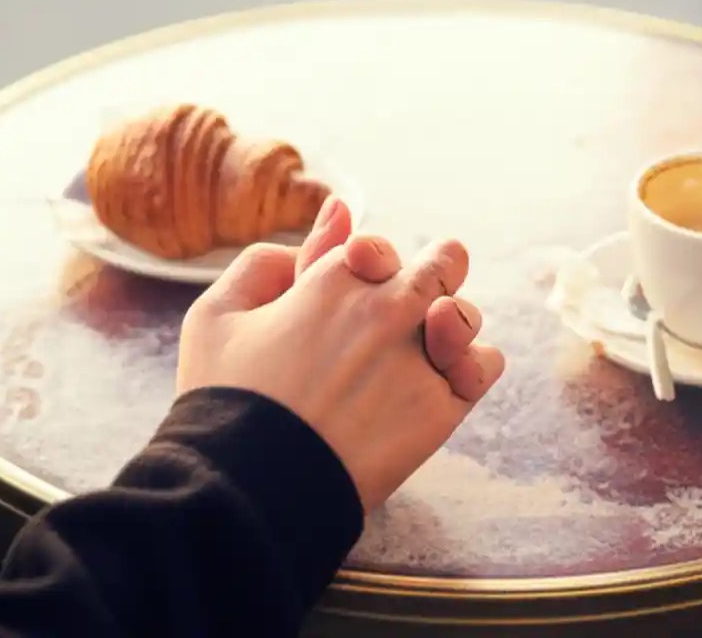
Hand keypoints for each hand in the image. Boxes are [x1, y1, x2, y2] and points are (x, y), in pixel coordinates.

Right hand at [176, 197, 505, 510]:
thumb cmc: (224, 401)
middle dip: (433, 275)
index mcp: (336, 277)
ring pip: (465, 316)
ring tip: (425, 346)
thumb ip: (267, 262)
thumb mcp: (216, 316)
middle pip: (445, 263)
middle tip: (406, 309)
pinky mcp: (442, 407)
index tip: (353, 286)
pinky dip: (470, 367)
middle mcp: (388, 306)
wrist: (250, 486)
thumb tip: (335, 215)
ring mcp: (421, 355)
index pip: (376, 246)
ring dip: (452, 324)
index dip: (366, 262)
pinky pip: (485, 365)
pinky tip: (441, 380)